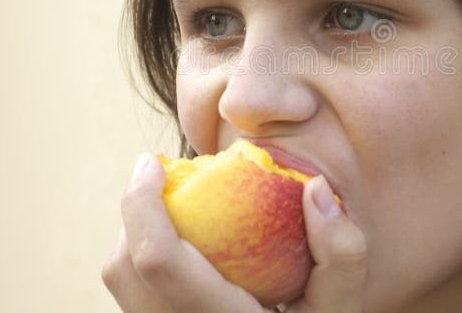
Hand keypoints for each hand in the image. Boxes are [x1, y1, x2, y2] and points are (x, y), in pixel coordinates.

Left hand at [101, 153, 368, 312]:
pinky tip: (180, 244)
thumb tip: (315, 186)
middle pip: (123, 269)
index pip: (157, 261)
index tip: (153, 162)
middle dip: (135, 214)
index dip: (142, 204)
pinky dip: (142, 260)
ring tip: (173, 209)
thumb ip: (341, 251)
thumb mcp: (339, 305)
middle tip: (162, 180)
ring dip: (136, 236)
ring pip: (121, 285)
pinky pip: (133, 296)